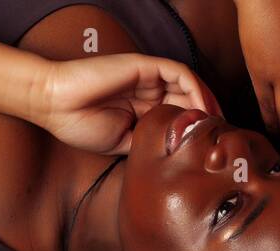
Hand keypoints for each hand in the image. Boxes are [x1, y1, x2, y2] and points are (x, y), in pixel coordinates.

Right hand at [32, 53, 220, 153]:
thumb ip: (151, 144)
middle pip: (189, 101)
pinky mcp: (144, 66)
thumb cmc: (80, 125)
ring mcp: (147, 78)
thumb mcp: (124, 145)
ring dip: (207, 103)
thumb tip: (179, 155)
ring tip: (217, 124)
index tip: (211, 151)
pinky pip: (179, 73)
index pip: (179, 117)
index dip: (197, 132)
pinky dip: (196, 88)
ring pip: (189, 86)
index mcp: (143, 111)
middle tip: (223, 138)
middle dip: (208, 119)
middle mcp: (148, 92)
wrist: (55, 104)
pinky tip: (203, 108)